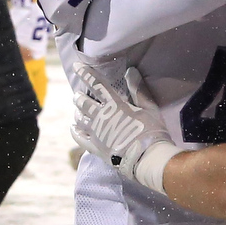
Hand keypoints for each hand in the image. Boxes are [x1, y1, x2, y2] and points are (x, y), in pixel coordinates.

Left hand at [68, 59, 175, 192]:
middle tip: (78, 94)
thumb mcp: (150, 107)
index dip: (86, 74)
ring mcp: (96, 133)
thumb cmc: (152, 131)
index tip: (76, 66)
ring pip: (79, 118)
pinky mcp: (95, 148)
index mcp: (115, 104)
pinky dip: (75, 130)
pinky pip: (79, 137)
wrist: (147, 157)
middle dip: (79, 96)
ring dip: (77, 111)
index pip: (97, 84)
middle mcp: (101, 116)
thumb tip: (131, 71)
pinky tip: (73, 126)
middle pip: (84, 102)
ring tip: (77, 108)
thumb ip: (139, 89)